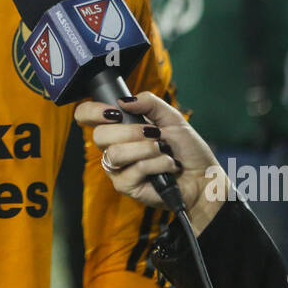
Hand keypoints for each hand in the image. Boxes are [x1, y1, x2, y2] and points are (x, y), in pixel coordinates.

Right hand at [74, 93, 231, 236]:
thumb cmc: (185, 148)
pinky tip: (168, 166)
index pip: (86, 116)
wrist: (202, 175)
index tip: (114, 112)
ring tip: (163, 150)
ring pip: (115, 153)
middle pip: (99, 136)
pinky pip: (134, 170)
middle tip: (154, 134)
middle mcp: (113, 148)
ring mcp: (117, 169)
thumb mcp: (170, 117)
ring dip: (146, 149)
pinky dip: (157, 164)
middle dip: (131, 132)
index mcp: (118, 128)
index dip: (92, 112)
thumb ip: (148, 103)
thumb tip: (124, 101)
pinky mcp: (126, 186)